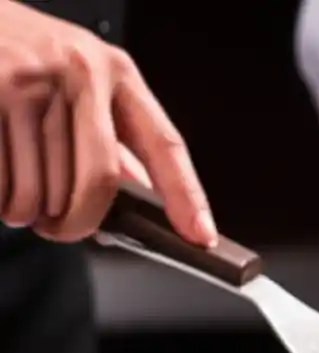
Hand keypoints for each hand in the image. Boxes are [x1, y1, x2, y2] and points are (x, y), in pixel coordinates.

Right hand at [0, 0, 215, 243]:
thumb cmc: (22, 53)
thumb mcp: (80, 77)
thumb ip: (111, 130)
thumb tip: (142, 192)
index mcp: (115, 71)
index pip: (165, 144)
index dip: (186, 196)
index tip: (201, 235)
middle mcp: (80, 74)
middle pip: (99, 183)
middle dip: (78, 223)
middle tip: (61, 229)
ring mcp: (30, 84)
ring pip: (44, 190)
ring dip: (29, 213)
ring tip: (19, 198)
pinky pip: (3, 182)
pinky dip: (1, 200)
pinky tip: (1, 186)